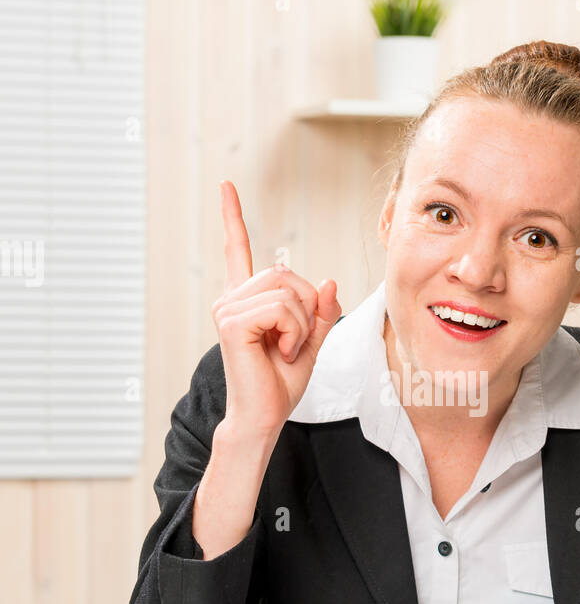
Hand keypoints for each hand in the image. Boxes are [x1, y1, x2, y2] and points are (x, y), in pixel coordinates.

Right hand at [213, 180, 341, 437]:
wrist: (264, 418)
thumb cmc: (281, 384)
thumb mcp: (311, 343)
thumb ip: (321, 313)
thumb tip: (330, 282)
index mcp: (246, 300)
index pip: (238, 250)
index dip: (233, 218)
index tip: (226, 185)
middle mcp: (231, 299)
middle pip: (287, 274)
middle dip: (307, 308)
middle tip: (295, 343)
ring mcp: (227, 308)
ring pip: (288, 291)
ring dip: (302, 325)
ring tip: (286, 351)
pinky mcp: (231, 322)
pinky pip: (282, 309)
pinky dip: (294, 333)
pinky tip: (281, 353)